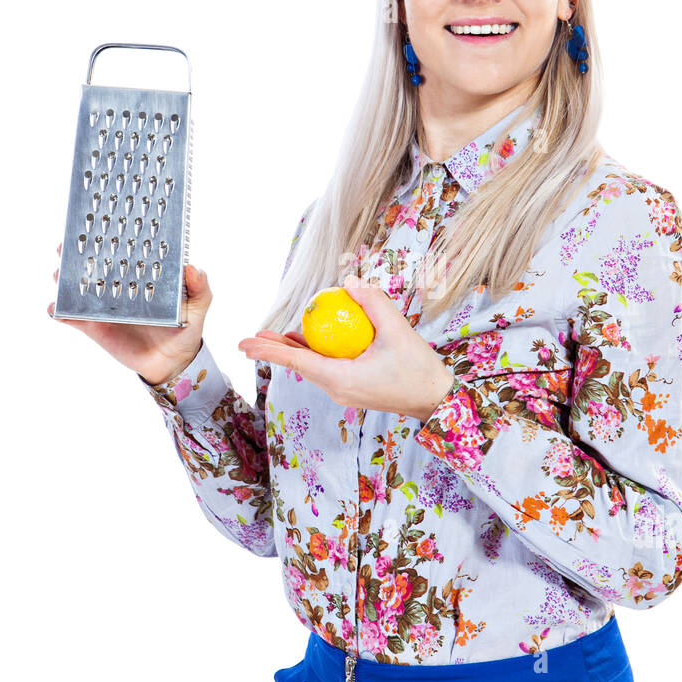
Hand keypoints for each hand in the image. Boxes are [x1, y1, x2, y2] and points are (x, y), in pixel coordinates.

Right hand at [47, 240, 212, 384]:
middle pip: (93, 265)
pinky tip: (55, 308)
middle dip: (76, 254)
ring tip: (58, 274)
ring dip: (64, 279)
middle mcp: (118, 286)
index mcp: (140, 275)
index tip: (98, 226)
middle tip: (65, 246)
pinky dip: (60, 312)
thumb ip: (200, 286)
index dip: (109, 238)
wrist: (172, 361)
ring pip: (77, 288)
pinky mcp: (94, 326)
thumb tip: (192, 267)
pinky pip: (72, 318)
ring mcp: (103, 306)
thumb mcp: (198, 305)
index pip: (122, 252)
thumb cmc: (185, 327)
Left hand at [238, 274, 453, 422]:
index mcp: (341, 379)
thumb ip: (373, 303)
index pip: (297, 362)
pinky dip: (315, 354)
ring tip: (273, 335)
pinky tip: (308, 339)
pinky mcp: (354, 388)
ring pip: (312, 367)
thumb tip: (349, 281)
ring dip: (294, 351)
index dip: (269, 350)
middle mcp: (337, 389)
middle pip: (300, 365)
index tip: (245, 343)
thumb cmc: (419, 369)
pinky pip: (328, 369)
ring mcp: (345, 390)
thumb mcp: (398, 330)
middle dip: (274, 350)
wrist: (436, 399)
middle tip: (249, 338)